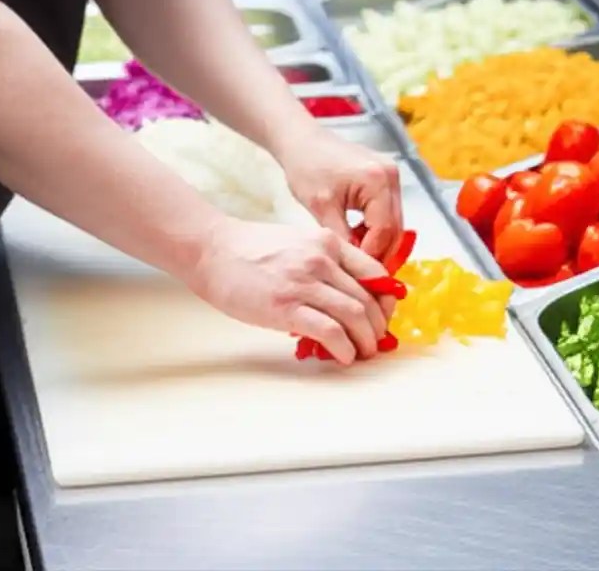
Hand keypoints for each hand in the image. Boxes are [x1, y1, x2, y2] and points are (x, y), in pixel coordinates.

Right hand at [187, 217, 393, 363]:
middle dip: (378, 326)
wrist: (212, 250)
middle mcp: (322, 260)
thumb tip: (347, 299)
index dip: (386, 300)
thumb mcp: (299, 244)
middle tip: (376, 341)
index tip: (384, 317)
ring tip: (364, 353)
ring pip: (355, 315)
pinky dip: (344, 348)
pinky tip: (343, 356)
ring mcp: (304, 283)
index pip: (376, 272)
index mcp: (328, 243)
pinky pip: (330, 330)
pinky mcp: (286, 306)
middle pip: (368, 298)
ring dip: (366, 340)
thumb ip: (325, 264)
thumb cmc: (252, 251)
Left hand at [276, 127, 402, 258]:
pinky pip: (388, 210)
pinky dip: (377, 227)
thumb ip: (342, 237)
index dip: (373, 254)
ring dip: (379, 240)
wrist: (302, 141)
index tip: (358, 271)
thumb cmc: (306, 166)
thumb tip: (356, 264)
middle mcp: (391, 176)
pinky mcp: (386, 177)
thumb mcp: (321, 207)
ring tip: (357, 254)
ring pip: (394, 221)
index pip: (385, 230)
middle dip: (380, 251)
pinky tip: (358, 235)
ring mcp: (391, 175)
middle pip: (396, 227)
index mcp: (377, 180)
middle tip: (361, 270)